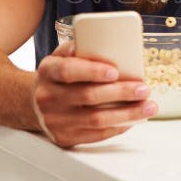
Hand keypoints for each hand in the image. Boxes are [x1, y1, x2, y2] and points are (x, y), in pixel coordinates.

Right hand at [31, 41, 157, 147]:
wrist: (33, 103)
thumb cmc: (56, 77)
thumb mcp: (60, 57)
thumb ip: (78, 49)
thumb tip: (104, 43)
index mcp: (48, 71)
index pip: (68, 71)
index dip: (92, 71)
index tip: (115, 71)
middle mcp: (48, 97)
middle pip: (87, 97)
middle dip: (121, 93)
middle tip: (144, 89)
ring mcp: (54, 120)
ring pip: (95, 119)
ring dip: (127, 114)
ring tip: (148, 107)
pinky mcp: (64, 137)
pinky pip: (95, 135)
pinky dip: (117, 127)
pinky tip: (133, 120)